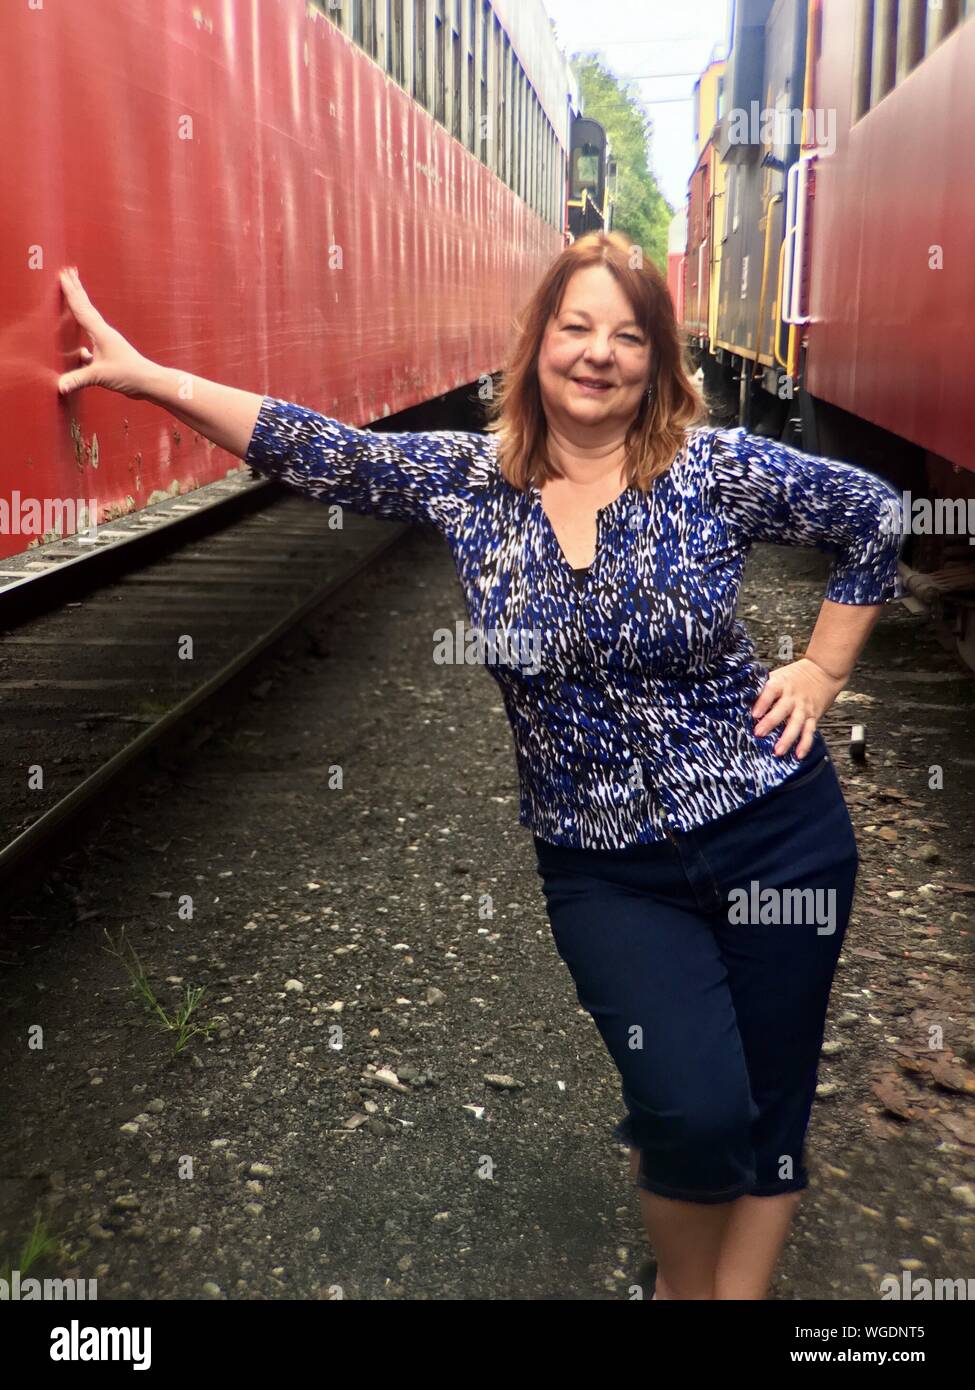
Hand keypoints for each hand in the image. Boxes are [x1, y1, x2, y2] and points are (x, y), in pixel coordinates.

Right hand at [57, 267, 153, 398]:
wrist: (148, 382)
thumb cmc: (129, 375)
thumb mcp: (100, 376)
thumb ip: (78, 379)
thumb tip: (60, 385)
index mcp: (101, 333)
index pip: (81, 308)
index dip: (70, 292)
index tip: (63, 275)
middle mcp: (104, 333)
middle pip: (86, 306)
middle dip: (76, 289)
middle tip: (68, 270)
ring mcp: (107, 342)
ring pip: (89, 319)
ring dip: (80, 306)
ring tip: (74, 294)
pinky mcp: (109, 353)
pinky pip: (91, 340)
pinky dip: (84, 337)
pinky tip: (79, 350)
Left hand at [751, 657, 847, 757]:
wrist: (823, 672)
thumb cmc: (794, 676)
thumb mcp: (778, 676)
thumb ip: (763, 688)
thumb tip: (740, 699)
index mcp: (781, 684)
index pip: (771, 692)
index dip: (763, 702)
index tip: (754, 713)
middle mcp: (792, 697)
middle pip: (782, 710)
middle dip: (771, 722)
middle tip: (759, 733)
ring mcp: (803, 708)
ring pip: (796, 724)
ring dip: (787, 739)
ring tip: (778, 751)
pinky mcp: (813, 717)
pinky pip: (809, 732)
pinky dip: (805, 744)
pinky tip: (798, 755)